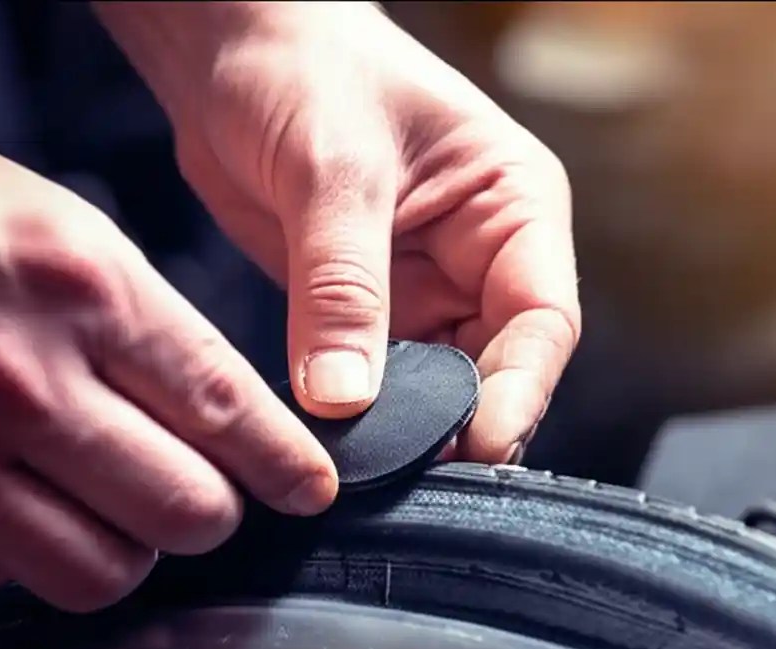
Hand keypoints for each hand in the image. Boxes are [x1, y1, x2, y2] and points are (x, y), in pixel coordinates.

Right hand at [0, 116, 336, 610]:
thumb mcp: (63, 230)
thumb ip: (144, 323)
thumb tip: (216, 408)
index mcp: (83, 290)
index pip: (225, 408)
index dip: (285, 463)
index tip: (307, 486)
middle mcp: (21, 379)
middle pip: (183, 508)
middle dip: (215, 511)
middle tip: (207, 493)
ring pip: (100, 569)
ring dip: (129, 549)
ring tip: (116, 510)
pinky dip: (24, 553)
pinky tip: (22, 506)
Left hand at [97, 2, 580, 461]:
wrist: (231, 48)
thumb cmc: (305, 66)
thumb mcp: (332, 170)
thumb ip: (341, 286)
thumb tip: (344, 398)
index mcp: (514, 206)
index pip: (544, 317)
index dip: (522, 388)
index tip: (483, 444)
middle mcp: (484, 255)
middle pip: (502, 366)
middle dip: (468, 423)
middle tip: (419, 473)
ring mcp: (430, 287)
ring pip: (445, 385)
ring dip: (415, 429)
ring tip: (377, 467)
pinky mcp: (373, 311)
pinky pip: (383, 381)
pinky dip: (367, 416)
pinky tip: (341, 441)